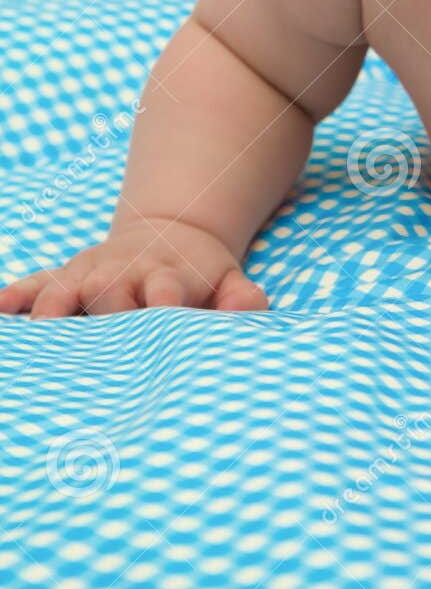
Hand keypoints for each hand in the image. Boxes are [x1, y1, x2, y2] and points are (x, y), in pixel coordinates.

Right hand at [0, 219, 267, 318]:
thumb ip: (243, 299)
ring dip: (52, 309)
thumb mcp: (231, 280)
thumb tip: (247, 307)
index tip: (157, 329)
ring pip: (65, 287)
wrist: (173, 232)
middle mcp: (125, 271)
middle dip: (100, 314)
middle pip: (107, 291)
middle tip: (93, 356)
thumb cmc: (202, 275)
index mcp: (167, 276)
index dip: (159, 309)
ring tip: (40, 342)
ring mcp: (92, 271)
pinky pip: (37, 280)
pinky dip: (19, 293)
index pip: (162, 291)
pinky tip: (4, 308)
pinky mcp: (69, 273)